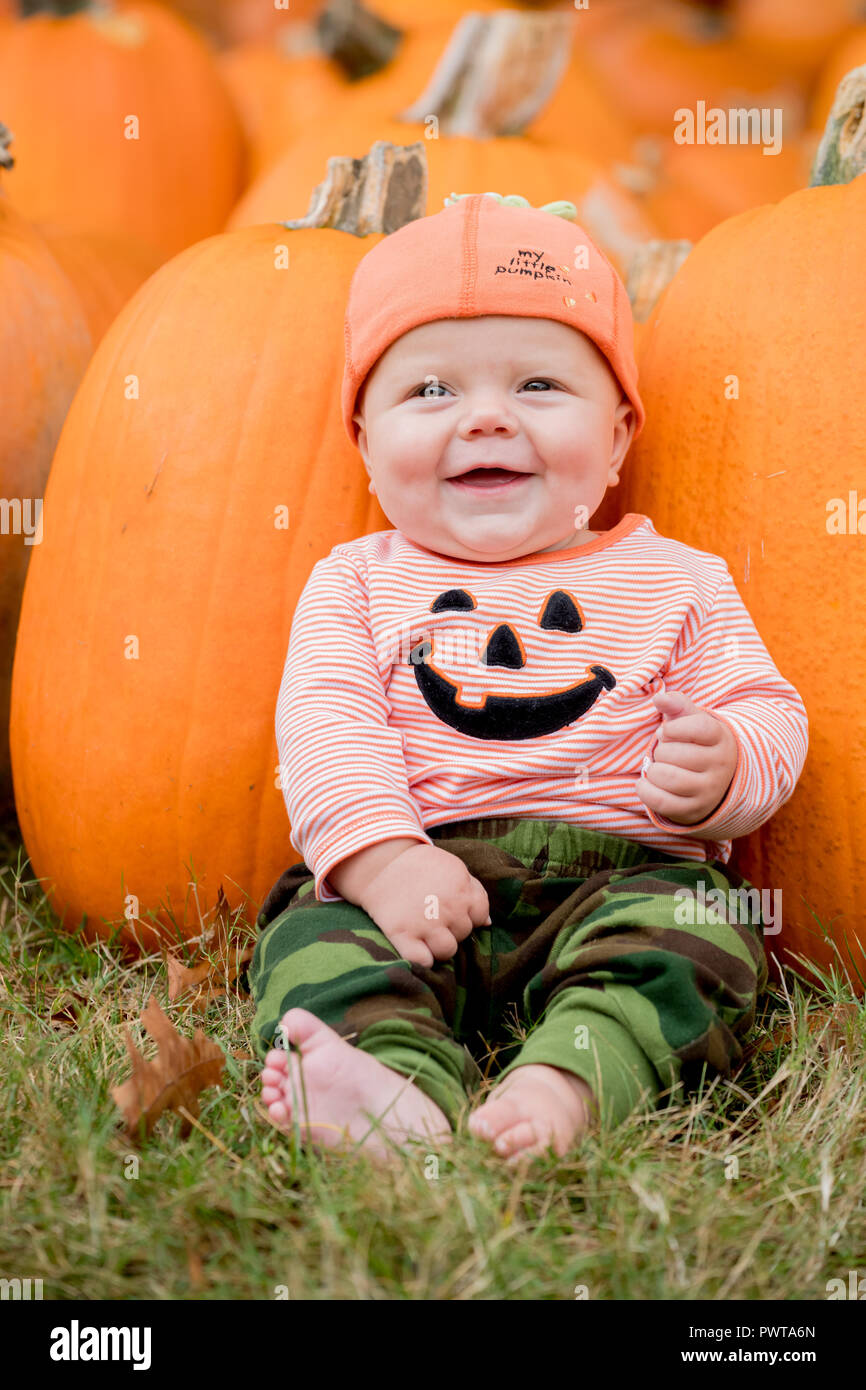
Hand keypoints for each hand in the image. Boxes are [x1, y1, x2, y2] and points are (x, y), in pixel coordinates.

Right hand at [360, 844, 490, 967]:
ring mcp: (425, 923)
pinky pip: (423, 961)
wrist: (379, 865)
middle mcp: (447, 907)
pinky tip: (415, 946)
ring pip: (448, 951)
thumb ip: (473, 891)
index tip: (454, 910)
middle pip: (464, 934)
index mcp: (461, 888)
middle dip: (452, 928)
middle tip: (434, 916)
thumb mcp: (452, 867)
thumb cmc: (419, 866)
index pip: (480, 916)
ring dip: (439, 946)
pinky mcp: (402, 934)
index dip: (469, 915)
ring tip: (427, 934)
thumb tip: (487, 923)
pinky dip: (421, 958)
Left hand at [637, 690, 737, 826]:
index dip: (674, 728)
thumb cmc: (696, 744)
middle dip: (661, 751)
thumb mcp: (691, 720)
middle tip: (664, 753)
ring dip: (653, 770)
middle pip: (676, 754)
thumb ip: (677, 704)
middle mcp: (720, 765)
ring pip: (667, 777)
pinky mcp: (694, 810)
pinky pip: (661, 801)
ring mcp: (709, 790)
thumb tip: (659, 698)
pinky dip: (645, 790)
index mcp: (720, 738)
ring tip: (657, 768)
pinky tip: (647, 783)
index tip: (667, 731)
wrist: (715, 781)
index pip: (699, 728)